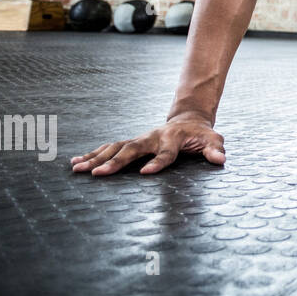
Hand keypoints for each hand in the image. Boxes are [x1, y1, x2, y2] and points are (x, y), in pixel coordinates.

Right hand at [70, 114, 225, 175]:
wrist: (188, 121)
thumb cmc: (201, 135)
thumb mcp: (213, 140)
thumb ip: (215, 149)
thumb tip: (220, 159)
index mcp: (173, 138)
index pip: (166, 153)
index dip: (158, 162)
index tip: (146, 173)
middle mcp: (152, 137)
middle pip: (132, 149)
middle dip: (115, 162)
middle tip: (98, 174)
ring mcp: (140, 139)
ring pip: (115, 148)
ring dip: (95, 158)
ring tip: (77, 169)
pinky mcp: (131, 142)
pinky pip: (109, 148)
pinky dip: (92, 155)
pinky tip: (76, 163)